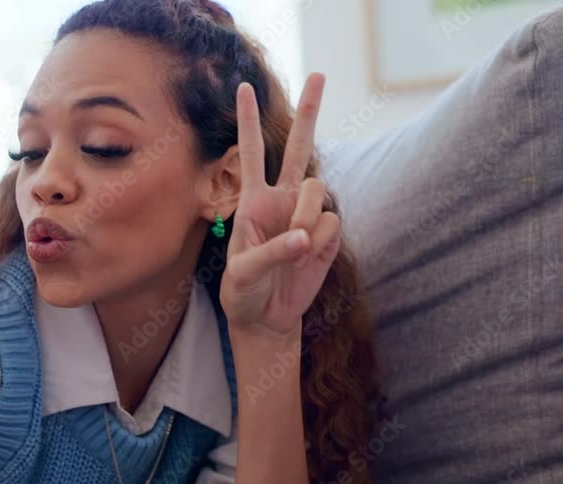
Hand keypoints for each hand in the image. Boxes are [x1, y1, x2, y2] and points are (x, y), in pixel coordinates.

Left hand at [219, 74, 339, 342]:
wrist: (266, 317)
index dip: (248, 121)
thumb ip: (271, 252)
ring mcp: (306, 215)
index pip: (250, 152)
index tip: (244, 86)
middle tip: (318, 75)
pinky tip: (309, 256)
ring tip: (296, 243)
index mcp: (253, 201)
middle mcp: (281, 199)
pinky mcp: (327, 234)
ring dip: (307, 213)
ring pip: (318, 188)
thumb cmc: (244, 292)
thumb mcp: (242, 274)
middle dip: (309, 111)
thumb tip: (306, 235)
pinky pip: (331, 222)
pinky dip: (320, 239)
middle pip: (298, 147)